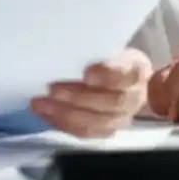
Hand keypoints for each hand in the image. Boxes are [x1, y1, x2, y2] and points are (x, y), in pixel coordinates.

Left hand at [31, 49, 152, 138]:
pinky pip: (87, 132)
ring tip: (41, 105)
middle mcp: (134, 97)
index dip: (107, 75)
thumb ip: (93, 51)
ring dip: (66, 114)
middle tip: (52, 89)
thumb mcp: (108, 47)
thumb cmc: (110, 59)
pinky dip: (64, 125)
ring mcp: (122, 118)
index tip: (87, 73)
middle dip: (79, 97)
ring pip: (97, 121)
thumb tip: (64, 53)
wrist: (126, 82)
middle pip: (111, 102)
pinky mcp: (108, 131)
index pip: (126, 73)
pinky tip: (47, 115)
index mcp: (136, 69)